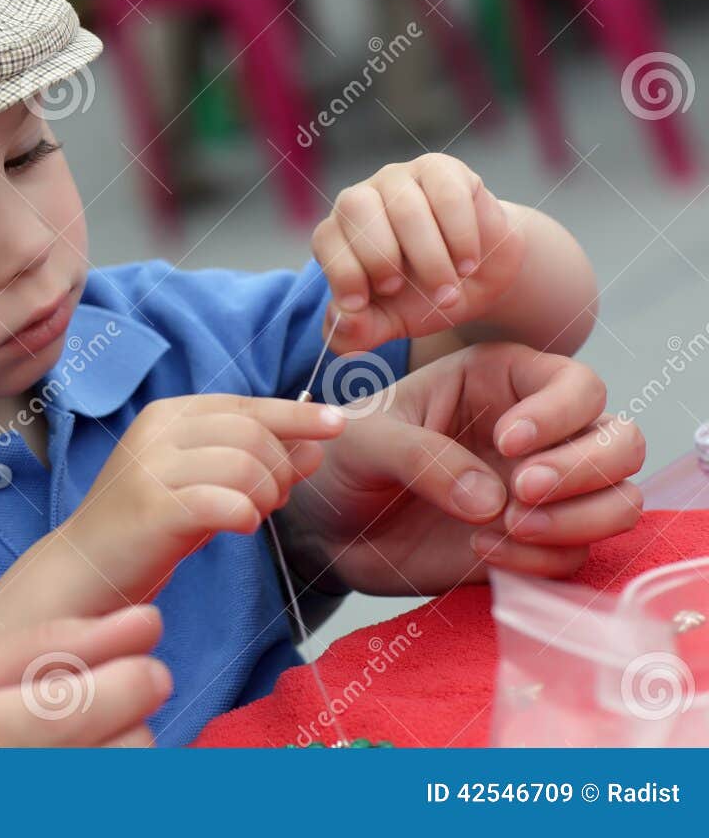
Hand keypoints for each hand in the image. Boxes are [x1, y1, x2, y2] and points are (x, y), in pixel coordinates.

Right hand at [65, 395, 345, 604]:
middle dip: (281, 470)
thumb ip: (255, 460)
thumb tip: (316, 444)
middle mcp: (156, 431)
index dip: (297, 416)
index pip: (246, 405)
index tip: (338, 424)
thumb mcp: (203, 483)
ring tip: (254, 516)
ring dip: (266, 496)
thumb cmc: (146, 528)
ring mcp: (150, 467)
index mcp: (168, 414)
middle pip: (252, 434)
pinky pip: (223, 501)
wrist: (84, 571)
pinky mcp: (152, 508)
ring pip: (244, 465)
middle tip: (274, 502)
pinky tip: (241, 527)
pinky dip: (245, 515)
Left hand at [279, 342, 644, 595]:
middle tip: (521, 491)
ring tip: (508, 526)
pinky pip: (576, 555)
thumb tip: (493, 502)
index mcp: (500, 382)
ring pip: (618, 501)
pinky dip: (542, 559)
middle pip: (620, 441)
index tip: (507, 442)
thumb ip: (420, 456)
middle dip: (584, 468)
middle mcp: (536, 434)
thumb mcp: (365, 439)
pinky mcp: (531, 546)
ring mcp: (540, 493)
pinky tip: (480, 550)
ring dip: (579, 518)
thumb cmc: (341, 458)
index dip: (560, 413)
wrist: (322, 524)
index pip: (577, 384)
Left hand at [312, 154, 526, 353]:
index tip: (363, 304)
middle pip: (356, 210)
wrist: (480, 277)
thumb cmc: (424, 296)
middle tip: (407, 293)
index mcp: (340, 232)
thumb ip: (356, 331)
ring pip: (405, 206)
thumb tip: (341, 322)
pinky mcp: (442, 170)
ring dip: (430, 257)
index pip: (326, 239)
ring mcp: (401, 179)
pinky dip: (460, 235)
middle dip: (383, 260)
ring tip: (448, 290)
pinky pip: (447, 194)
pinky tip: (468, 262)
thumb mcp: (388, 323)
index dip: (342, 272)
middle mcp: (364, 198)